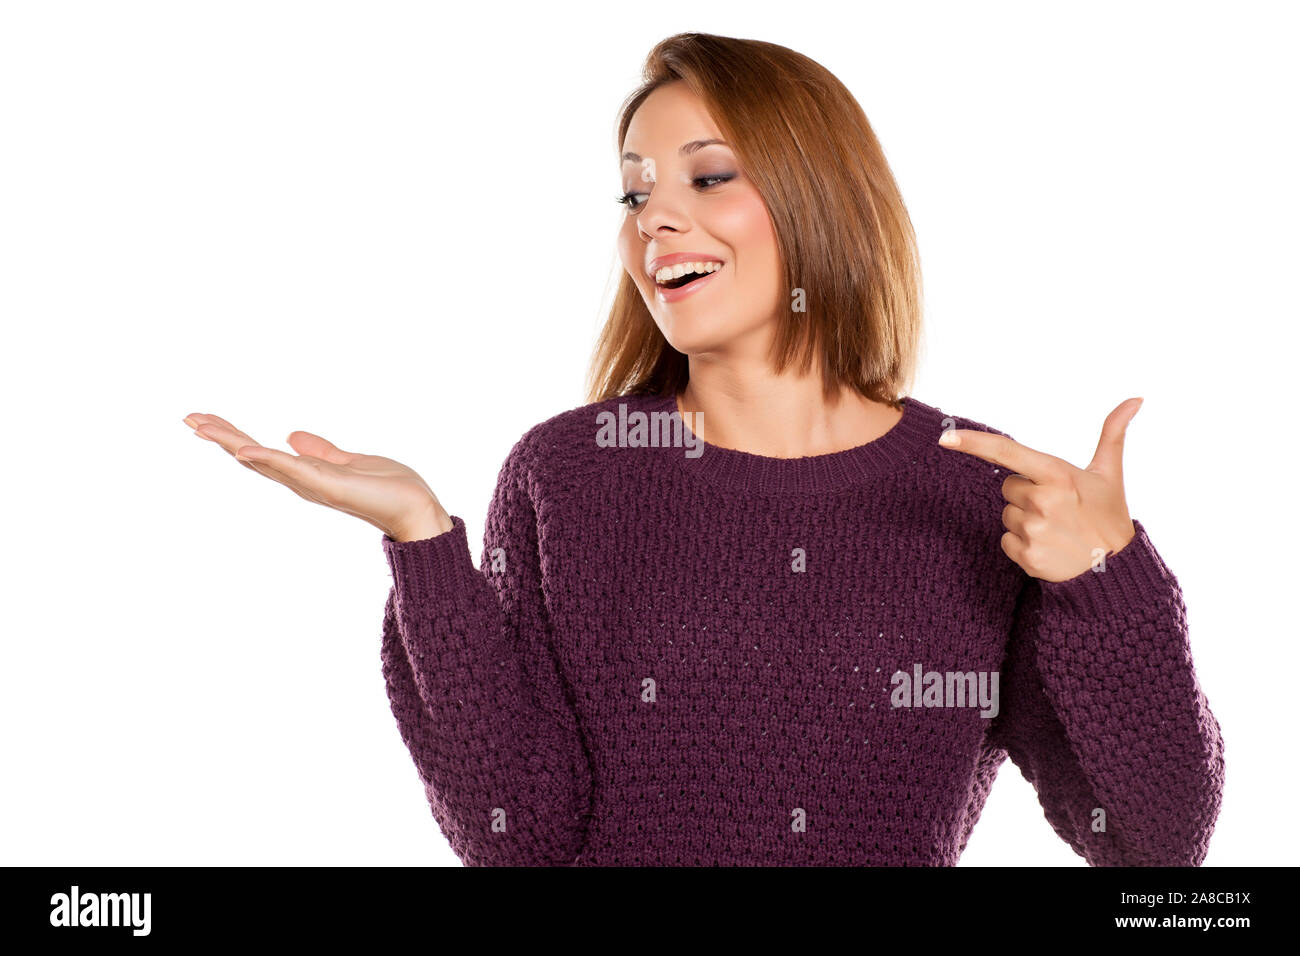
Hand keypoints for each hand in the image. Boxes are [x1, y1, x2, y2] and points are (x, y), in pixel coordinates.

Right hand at [183, 412, 453, 541]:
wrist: (415, 509)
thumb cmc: (389, 489)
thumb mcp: (348, 461)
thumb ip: (321, 450)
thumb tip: (292, 435)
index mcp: (305, 474)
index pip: (259, 451)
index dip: (232, 435)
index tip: (203, 419)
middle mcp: (301, 481)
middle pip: (251, 455)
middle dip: (220, 436)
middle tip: (189, 418)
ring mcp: (311, 484)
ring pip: (261, 460)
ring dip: (231, 442)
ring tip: (201, 426)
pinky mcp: (326, 485)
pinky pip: (290, 469)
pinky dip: (266, 459)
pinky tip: (243, 450)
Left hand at [937, 398, 1140, 581]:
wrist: (1115, 571)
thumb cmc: (1108, 516)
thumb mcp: (1110, 474)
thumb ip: (1113, 433)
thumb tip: (1136, 399)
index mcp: (1058, 474)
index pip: (1006, 452)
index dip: (973, 443)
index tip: (945, 438)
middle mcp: (1043, 500)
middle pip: (1008, 486)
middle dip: (1027, 494)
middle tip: (1058, 508)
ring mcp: (1033, 530)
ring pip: (1006, 514)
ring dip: (1025, 519)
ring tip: (1056, 529)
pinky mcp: (1026, 556)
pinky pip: (1006, 540)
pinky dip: (1022, 544)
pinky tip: (1048, 546)